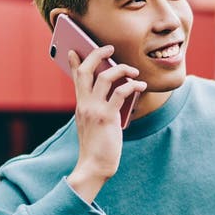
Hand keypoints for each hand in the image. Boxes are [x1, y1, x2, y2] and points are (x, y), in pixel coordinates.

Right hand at [67, 44, 146, 200]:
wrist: (94, 166)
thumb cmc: (97, 147)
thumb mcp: (93, 125)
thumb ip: (97, 110)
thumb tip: (116, 94)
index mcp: (80, 105)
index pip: (75, 78)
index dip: (75, 62)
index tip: (74, 50)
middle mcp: (85, 104)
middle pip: (86, 70)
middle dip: (97, 54)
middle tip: (110, 48)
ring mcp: (95, 110)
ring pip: (105, 77)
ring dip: (121, 69)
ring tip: (133, 71)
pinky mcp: (107, 117)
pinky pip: (120, 93)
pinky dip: (132, 85)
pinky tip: (141, 85)